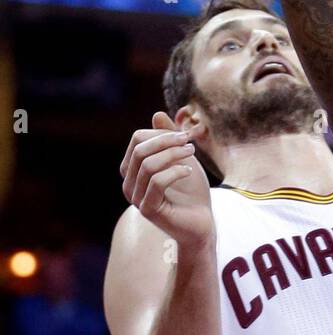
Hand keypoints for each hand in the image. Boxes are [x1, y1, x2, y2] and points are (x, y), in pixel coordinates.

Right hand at [119, 112, 213, 255]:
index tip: (185, 136)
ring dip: (174, 155)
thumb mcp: (182, 158)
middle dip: (167, 141)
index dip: (162, 133)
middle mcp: (129, 183)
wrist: (201, 221)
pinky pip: (157, 182)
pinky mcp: (148, 210)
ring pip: (148, 165)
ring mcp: (135, 198)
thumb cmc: (191, 190)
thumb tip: (156, 114)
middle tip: (190, 142)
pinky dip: (176, 172)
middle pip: (140, 150)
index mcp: (133, 169)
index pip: (138, 139)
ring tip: (192, 155)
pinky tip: (189, 172)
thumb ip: (169, 138)